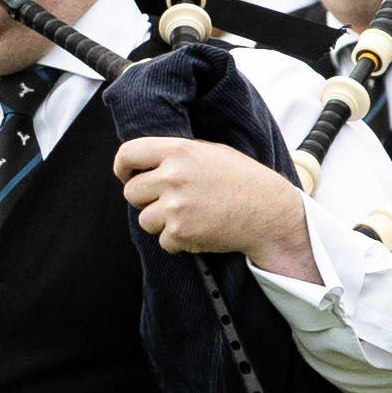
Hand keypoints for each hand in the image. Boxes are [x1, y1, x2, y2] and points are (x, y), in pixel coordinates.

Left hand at [116, 132, 317, 278]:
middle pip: (131, 192)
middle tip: (170, 202)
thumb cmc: (242, 180)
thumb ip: (176, 154)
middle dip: (145, 200)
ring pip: (144, 220)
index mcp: (179, 151)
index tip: (128, 176)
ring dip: (161, 223)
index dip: (123, 167)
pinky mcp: (181, 233)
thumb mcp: (210, 152)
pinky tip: (200, 231)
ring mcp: (175, 206)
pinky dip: (177, 241)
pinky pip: (162, 241)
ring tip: (191, 216)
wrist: (269, 213)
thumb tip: (144, 163)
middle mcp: (173, 176)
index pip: (128, 154)